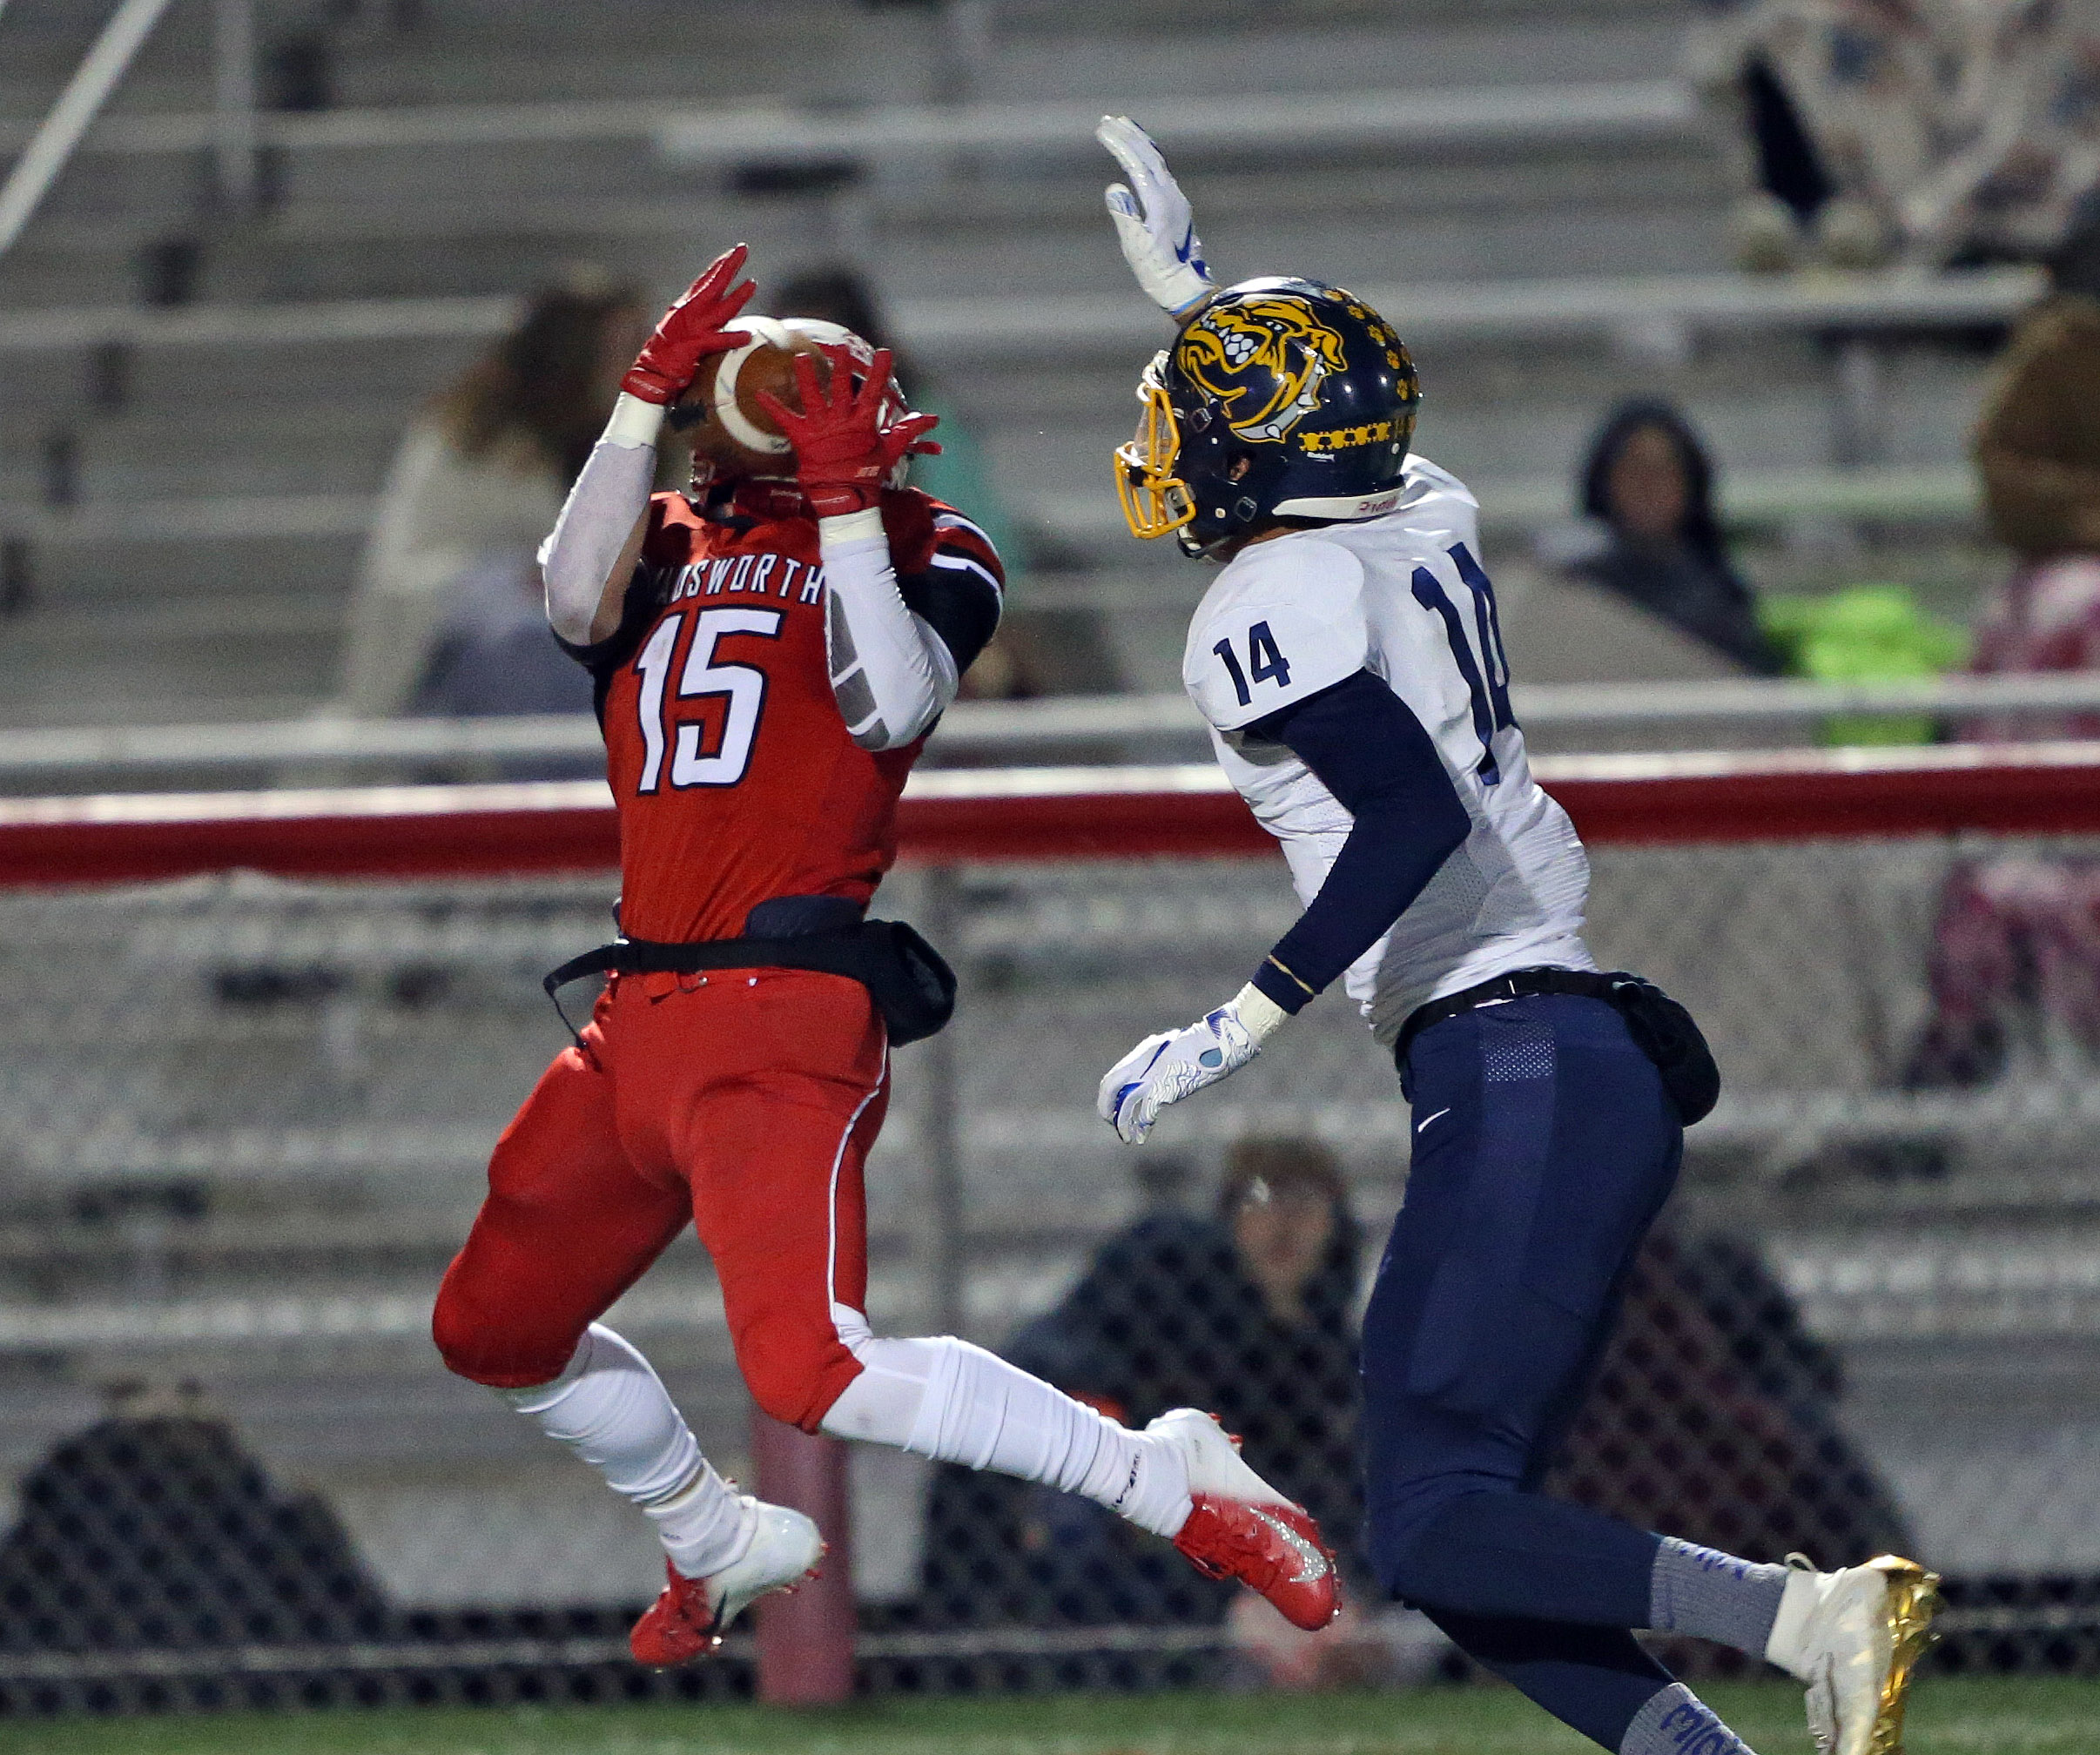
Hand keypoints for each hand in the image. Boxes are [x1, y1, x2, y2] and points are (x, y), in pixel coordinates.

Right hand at [621, 244, 757, 405]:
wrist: (650, 372)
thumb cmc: (667, 354)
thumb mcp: (683, 330)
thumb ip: (697, 320)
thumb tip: (713, 314)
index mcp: (685, 308)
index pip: (704, 282)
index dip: (719, 267)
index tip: (732, 254)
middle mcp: (689, 312)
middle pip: (714, 284)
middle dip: (729, 266)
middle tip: (743, 250)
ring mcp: (692, 328)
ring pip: (721, 308)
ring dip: (738, 296)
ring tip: (753, 284)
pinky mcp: (694, 346)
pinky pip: (718, 340)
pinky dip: (733, 338)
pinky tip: (747, 336)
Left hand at [755, 344, 940, 517]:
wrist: (846, 499)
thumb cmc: (869, 474)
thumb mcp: (891, 451)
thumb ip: (908, 431)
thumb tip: (934, 421)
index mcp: (863, 424)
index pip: (874, 393)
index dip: (880, 373)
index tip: (885, 352)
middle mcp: (842, 422)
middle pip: (841, 389)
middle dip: (841, 367)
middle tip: (840, 348)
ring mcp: (822, 429)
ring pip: (813, 397)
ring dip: (806, 377)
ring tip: (801, 358)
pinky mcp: (803, 439)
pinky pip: (785, 420)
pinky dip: (772, 407)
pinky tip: (759, 393)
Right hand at [1096, 115, 1213, 317]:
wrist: (1186, 287)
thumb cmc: (1158, 272)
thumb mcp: (1136, 248)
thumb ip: (1125, 216)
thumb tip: (1114, 188)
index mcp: (1161, 203)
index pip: (1137, 164)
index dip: (1120, 145)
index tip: (1102, 130)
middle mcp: (1172, 195)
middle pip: (1149, 156)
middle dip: (1129, 136)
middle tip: (1108, 120)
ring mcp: (1177, 199)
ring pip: (1157, 161)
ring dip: (1139, 142)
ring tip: (1123, 126)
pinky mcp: (1177, 205)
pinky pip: (1161, 171)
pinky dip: (1148, 155)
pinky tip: (1140, 153)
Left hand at [1097, 999, 1262, 1143]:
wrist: (1213, 1045)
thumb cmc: (1196, 1046)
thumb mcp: (1169, 1051)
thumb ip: (1156, 1063)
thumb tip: (1148, 1078)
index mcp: (1139, 1055)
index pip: (1111, 1078)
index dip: (1106, 1096)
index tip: (1110, 1108)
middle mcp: (1140, 1066)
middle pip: (1110, 1090)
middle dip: (1106, 1110)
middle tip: (1111, 1123)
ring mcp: (1151, 1078)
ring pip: (1126, 1105)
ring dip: (1123, 1123)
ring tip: (1125, 1138)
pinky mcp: (1164, 1091)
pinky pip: (1146, 1114)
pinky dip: (1142, 1127)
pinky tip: (1140, 1138)